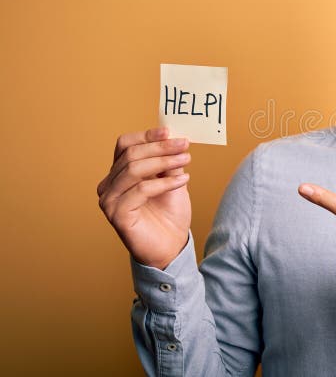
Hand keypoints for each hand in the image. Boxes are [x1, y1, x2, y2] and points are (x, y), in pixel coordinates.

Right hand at [97, 126, 191, 269]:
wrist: (171, 245)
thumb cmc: (169, 213)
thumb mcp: (172, 180)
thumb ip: (168, 161)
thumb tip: (173, 137)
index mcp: (118, 173)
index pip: (125, 145)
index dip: (146, 136)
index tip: (169, 131)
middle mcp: (108, 185)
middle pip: (130, 155)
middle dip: (160, 147)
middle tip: (184, 145)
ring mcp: (109, 200)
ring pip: (134, 169)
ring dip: (164, 161)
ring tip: (186, 160)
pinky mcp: (117, 214)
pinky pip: (140, 190)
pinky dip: (164, 182)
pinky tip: (184, 180)